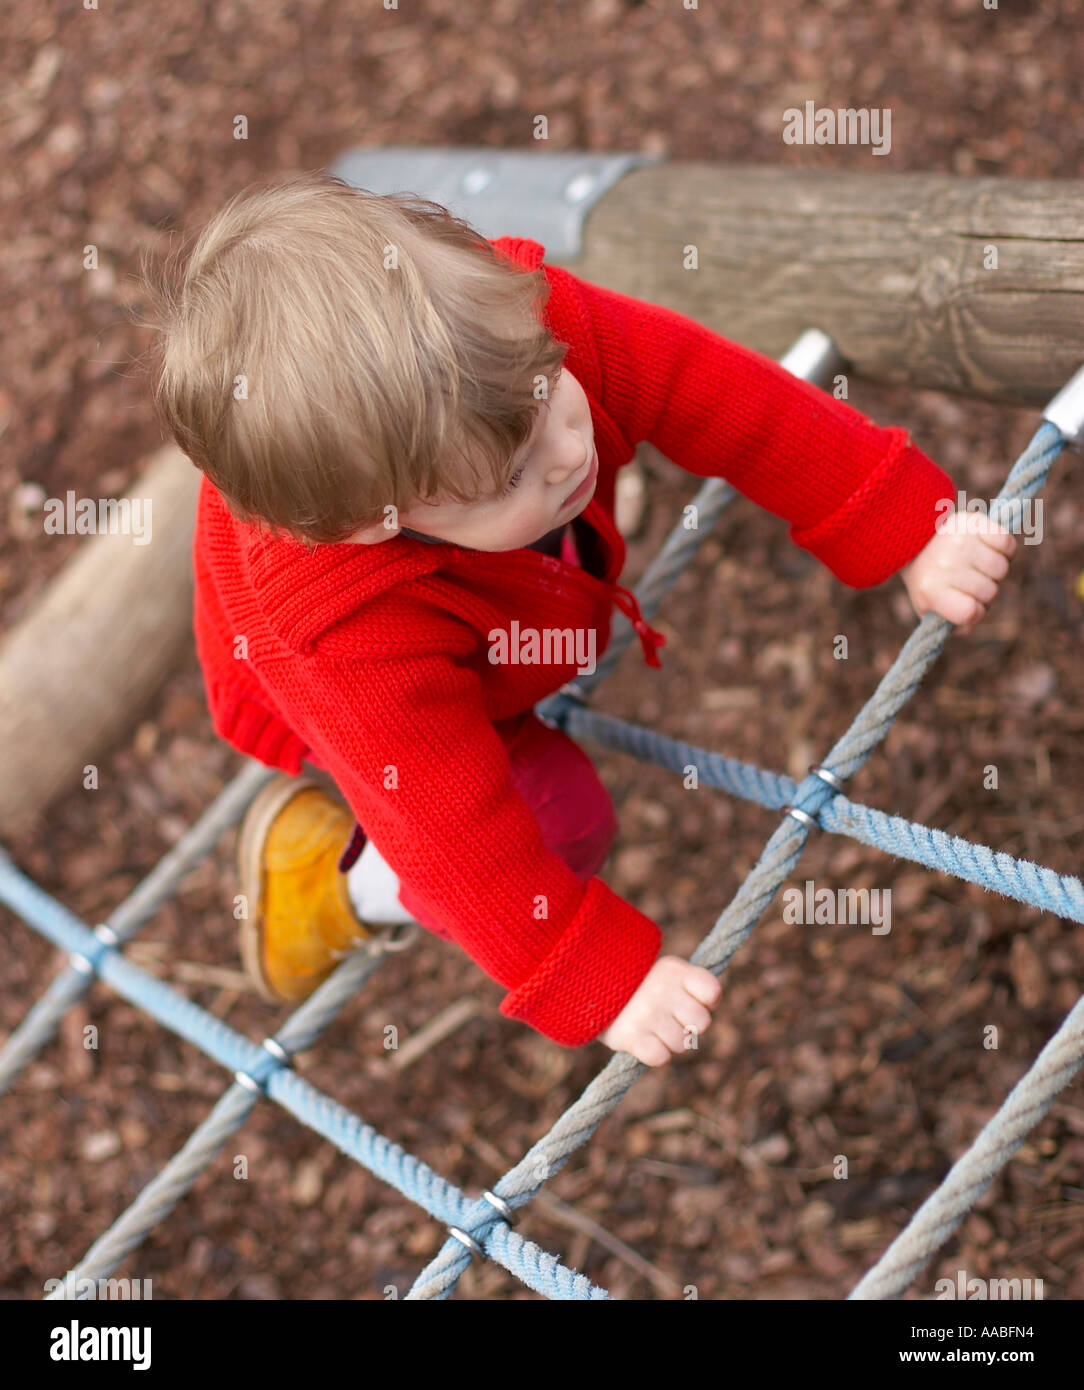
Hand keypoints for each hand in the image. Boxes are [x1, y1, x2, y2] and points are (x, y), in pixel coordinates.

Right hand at [596, 955, 721, 1066]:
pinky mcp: (631, 1037)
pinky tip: (644, 1040)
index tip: (692, 999)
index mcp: (674, 970)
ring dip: (670, 1041)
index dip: (708, 1001)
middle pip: (702, 1023)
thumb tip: (710, 1007)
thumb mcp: (664, 971)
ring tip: (653, 1028)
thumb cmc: (637, 983)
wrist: (589, 985)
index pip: (712, 991)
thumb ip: (691, 986)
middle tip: (670, 1018)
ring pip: (682, 1044)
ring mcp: (646, 1013)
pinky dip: (655, 1054)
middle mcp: (662, 989)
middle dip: (689, 1025)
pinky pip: (661, 1058)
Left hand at [899, 510, 1016, 635]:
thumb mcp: (928, 607)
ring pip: (1002, 568)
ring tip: (977, 564)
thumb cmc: (928, 578)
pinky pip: (1007, 543)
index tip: (965, 604)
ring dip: (995, 570)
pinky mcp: (975, 522)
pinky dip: (1004, 548)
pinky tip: (989, 548)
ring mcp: (961, 542)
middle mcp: (946, 565)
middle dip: (984, 591)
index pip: (971, 613)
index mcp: (931, 589)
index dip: (975, 612)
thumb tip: (967, 627)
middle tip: (969, 580)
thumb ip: (951, 623)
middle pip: (990, 592)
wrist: (916, 538)